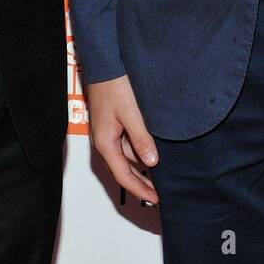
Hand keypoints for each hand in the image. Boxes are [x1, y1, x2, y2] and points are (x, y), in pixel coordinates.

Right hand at [86, 74, 159, 203]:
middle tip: (160, 193)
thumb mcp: (131, 113)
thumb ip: (141, 138)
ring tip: (161, 174)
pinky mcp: (111, 124)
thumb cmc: (114, 86)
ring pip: (126, 157)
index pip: (123, 176)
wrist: (104, 65)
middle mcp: (103, 142)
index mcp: (104, 143)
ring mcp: (106, 133)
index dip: (140, 190)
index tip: (156, 199)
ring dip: (141, 166)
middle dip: (141, 183)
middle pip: (123, 170)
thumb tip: (151, 162)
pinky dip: (138, 151)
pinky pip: (125, 144)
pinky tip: (152, 151)